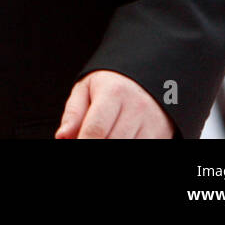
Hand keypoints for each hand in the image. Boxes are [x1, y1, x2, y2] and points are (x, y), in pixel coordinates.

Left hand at [55, 70, 174, 138]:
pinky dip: (127, 146)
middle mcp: (137, 108)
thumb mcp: (86, 89)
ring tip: (103, 135)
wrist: (148, 76)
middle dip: (96, 145)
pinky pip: (142, 147)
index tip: (74, 144)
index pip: (95, 129)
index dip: (83, 142)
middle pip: (112, 141)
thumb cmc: (111, 85)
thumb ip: (73, 114)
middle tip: (86, 138)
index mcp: (114, 93)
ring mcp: (152, 123)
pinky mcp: (161, 135)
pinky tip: (116, 137)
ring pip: (129, 146)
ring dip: (113, 146)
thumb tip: (62, 137)